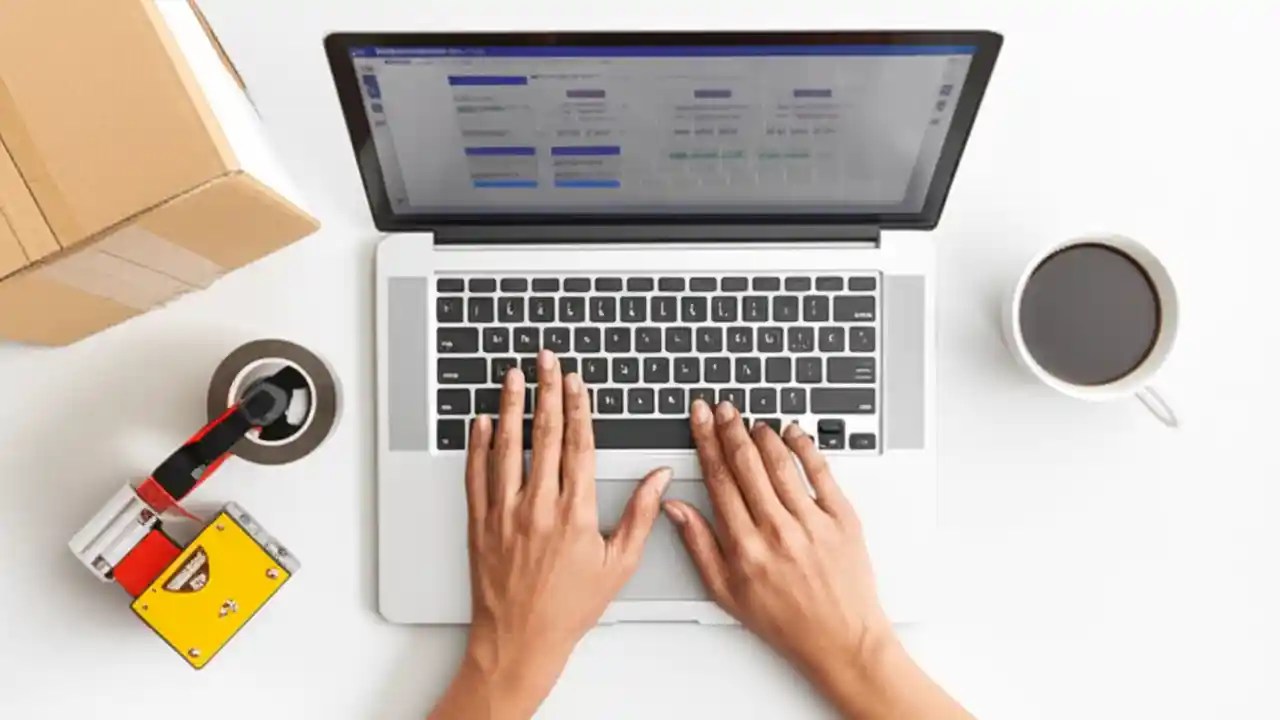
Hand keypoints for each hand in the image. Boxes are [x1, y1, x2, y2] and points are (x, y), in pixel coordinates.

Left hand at [430, 350, 671, 719]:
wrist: (519, 641)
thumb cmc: (570, 608)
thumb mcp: (619, 565)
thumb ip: (641, 515)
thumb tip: (660, 478)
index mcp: (574, 513)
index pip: (578, 446)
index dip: (578, 408)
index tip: (576, 382)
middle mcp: (538, 507)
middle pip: (544, 435)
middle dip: (546, 392)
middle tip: (545, 361)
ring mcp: (504, 513)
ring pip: (507, 447)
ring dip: (510, 407)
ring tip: (512, 377)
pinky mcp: (479, 524)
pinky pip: (476, 475)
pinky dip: (478, 446)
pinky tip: (482, 423)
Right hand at [665, 400, 971, 718]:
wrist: (841, 640)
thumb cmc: (785, 621)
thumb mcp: (726, 591)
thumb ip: (699, 545)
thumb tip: (676, 507)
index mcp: (744, 546)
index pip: (718, 479)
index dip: (705, 442)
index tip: (699, 418)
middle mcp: (777, 529)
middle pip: (746, 464)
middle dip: (729, 428)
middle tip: (721, 406)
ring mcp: (812, 522)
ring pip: (780, 463)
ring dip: (762, 434)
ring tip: (750, 419)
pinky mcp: (842, 519)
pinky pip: (820, 472)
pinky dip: (804, 447)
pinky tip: (793, 432)